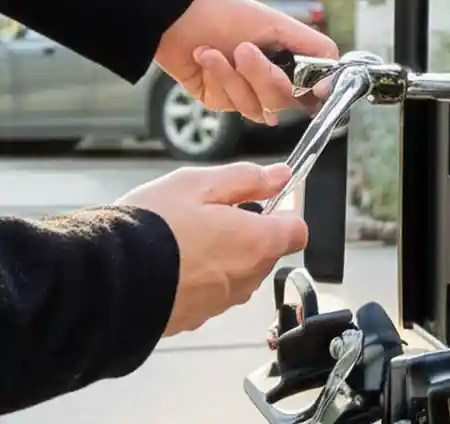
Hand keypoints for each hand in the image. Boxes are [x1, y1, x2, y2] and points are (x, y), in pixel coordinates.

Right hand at [116, 162, 308, 336]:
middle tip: (208, 214)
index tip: (266, 200)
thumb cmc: (152, 229)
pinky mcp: (195, 319)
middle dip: (247, 232)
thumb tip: (280, 176)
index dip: (284, 212)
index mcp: (257, 243)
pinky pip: (209, 293)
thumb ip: (247, 179)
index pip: (297, 230)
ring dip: (221, 255)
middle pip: (265, 251)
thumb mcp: (199, 185)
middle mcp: (247, 278)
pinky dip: (198, 278)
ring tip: (182, 238)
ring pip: (237, 272)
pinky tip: (170, 264)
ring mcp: (222, 302)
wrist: (106, 282)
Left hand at [156, 0, 338, 124]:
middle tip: (243, 49)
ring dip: (234, 76)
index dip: (310, 92)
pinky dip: (216, 77)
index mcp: (288, 61)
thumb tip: (334, 80)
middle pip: (284, 101)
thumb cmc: (225, 12)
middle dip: (262, 76)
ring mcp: (243, 93)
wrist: (173, 14)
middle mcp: (268, 79)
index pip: (311, 91)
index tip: (309, 87)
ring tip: (215, 50)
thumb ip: (315, 49)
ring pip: (255, 107)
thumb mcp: (279, 25)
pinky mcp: (218, 100)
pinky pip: (228, 103)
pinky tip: (204, 56)